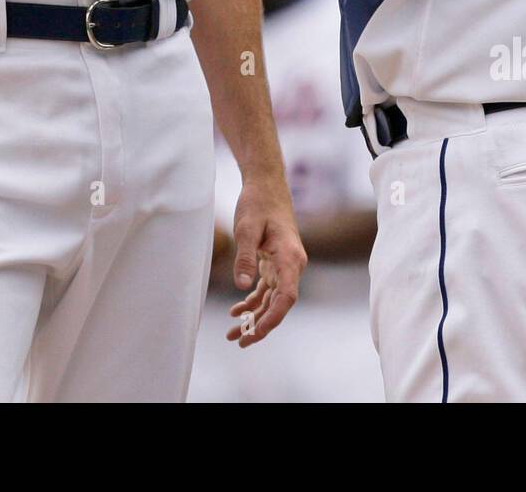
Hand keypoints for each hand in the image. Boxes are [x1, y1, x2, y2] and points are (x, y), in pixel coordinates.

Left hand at [225, 175, 306, 347]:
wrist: (266, 183)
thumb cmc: (258, 202)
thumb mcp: (246, 228)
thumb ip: (245, 258)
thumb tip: (242, 287)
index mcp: (289, 257)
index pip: (286, 297)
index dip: (272, 319)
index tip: (255, 334)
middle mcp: (291, 264)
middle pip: (280, 304)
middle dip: (260, 325)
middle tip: (239, 340)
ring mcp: (284, 264)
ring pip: (273, 299)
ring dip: (255, 316)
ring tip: (234, 333)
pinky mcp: (275, 261)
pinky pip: (267, 288)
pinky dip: (254, 300)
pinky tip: (237, 309)